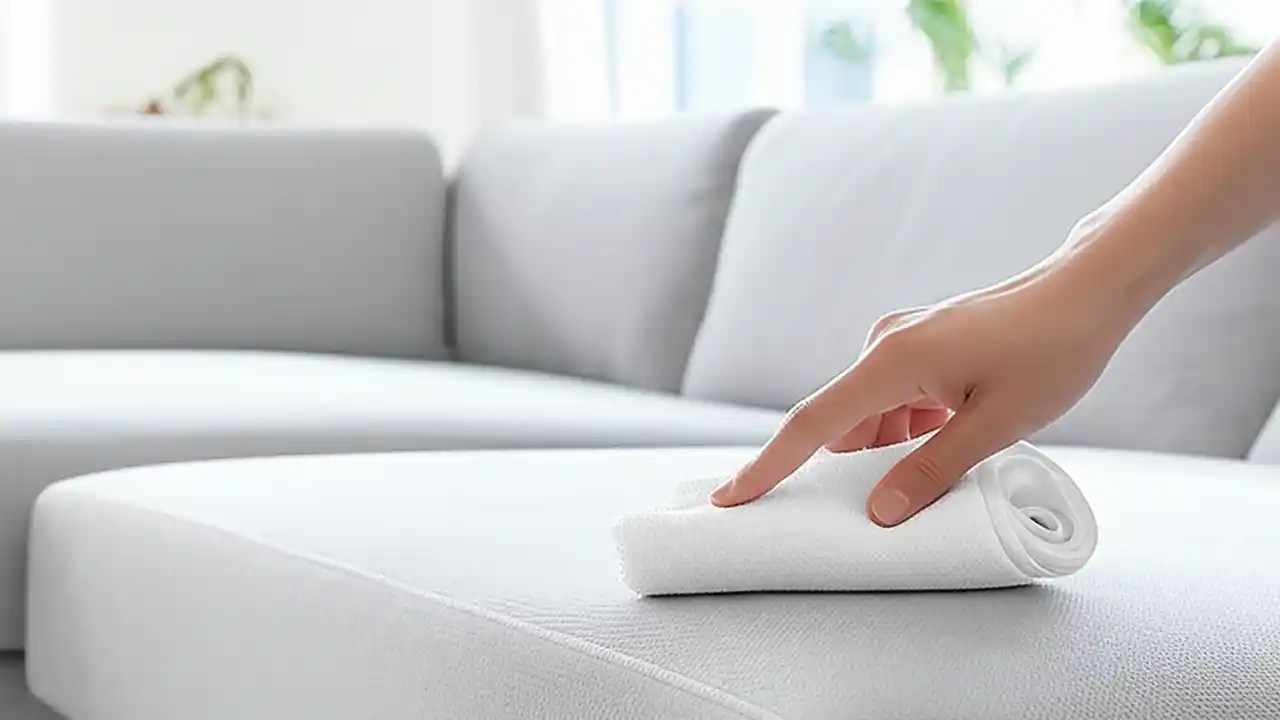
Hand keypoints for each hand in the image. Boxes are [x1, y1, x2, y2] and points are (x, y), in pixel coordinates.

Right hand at [710, 233, 1146, 526]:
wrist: (1089, 291)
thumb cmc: (1051, 352)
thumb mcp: (995, 426)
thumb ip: (931, 471)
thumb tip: (879, 513)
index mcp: (891, 361)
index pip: (812, 425)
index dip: (768, 467)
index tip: (730, 499)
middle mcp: (884, 345)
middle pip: (838, 422)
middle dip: (840, 471)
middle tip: (845, 517)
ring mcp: (902, 343)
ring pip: (870, 415)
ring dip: (884, 451)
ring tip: (926, 475)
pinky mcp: (921, 346)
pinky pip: (893, 400)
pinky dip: (905, 430)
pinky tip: (944, 443)